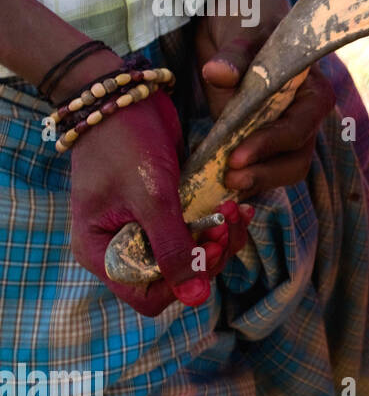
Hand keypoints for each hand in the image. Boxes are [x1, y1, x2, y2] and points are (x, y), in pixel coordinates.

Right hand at [69, 90, 252, 316]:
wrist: (123, 97)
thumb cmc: (126, 144)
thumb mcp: (151, 198)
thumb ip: (172, 248)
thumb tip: (195, 298)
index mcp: (103, 253)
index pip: (149, 295)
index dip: (185, 280)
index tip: (209, 246)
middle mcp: (122, 248)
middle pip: (177, 277)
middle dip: (210, 255)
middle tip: (230, 221)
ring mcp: (144, 230)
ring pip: (193, 256)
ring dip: (221, 238)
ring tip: (237, 211)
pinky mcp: (166, 212)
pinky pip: (197, 232)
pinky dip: (219, 223)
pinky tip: (238, 208)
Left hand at [195, 0, 335, 196]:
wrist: (240, 8)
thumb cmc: (247, 14)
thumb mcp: (239, 29)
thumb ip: (234, 55)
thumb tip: (219, 74)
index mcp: (311, 89)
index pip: (299, 127)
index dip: (270, 145)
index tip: (236, 157)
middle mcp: (305, 114)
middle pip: (297, 157)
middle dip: (266, 173)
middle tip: (229, 180)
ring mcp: (287, 127)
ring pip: (284, 167)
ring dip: (257, 180)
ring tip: (223, 185)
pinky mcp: (266, 134)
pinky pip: (264, 164)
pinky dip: (246, 176)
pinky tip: (220, 184)